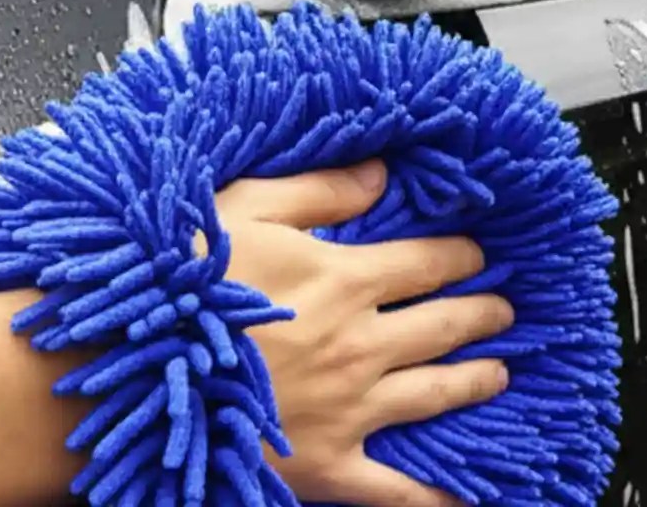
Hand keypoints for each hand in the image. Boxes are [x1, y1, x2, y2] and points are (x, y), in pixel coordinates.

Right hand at [213, 161, 512, 506]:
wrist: (140, 373)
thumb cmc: (182, 284)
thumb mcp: (245, 210)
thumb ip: (319, 190)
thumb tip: (381, 173)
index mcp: (344, 281)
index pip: (427, 264)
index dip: (461, 256)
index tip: (479, 254)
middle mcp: (362, 346)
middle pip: (444, 326)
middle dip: (483, 314)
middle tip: (506, 310)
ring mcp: (351, 410)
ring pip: (435, 393)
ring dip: (476, 380)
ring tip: (499, 373)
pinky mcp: (329, 465)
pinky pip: (395, 488)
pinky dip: (435, 493)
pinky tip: (466, 492)